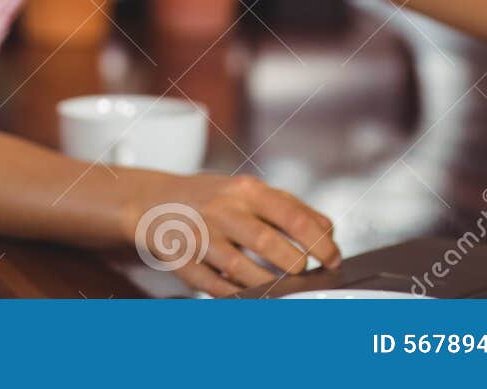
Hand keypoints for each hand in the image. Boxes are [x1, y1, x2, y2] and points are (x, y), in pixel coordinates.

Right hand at [125, 172, 339, 296]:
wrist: (154, 201)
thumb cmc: (212, 198)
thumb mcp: (248, 190)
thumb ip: (288, 206)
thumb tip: (328, 232)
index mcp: (245, 190)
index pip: (294, 217)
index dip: (321, 243)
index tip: (333, 258)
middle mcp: (222, 210)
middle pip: (269, 245)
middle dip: (297, 266)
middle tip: (306, 273)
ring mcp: (200, 236)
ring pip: (242, 270)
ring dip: (270, 284)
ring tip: (284, 286)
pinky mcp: (183, 261)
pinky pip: (216, 287)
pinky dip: (237, 295)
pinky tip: (251, 294)